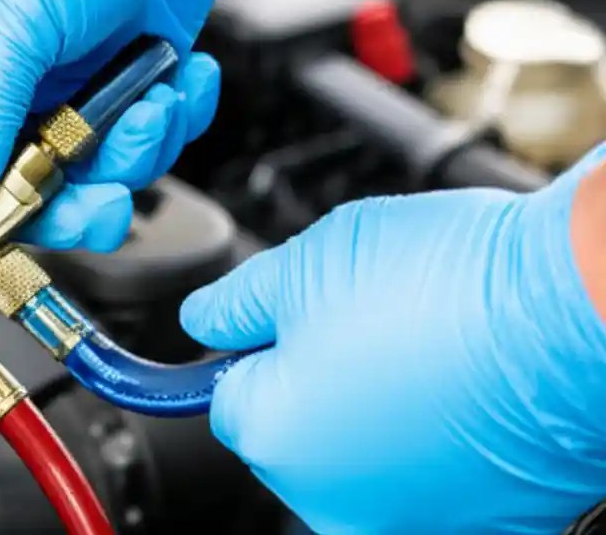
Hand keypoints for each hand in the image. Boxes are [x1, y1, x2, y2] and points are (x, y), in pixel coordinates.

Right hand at [0, 0, 306, 250]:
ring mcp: (72, 88)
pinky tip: (181, 76)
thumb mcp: (9, 28)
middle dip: (82, 194)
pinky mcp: (129, 83)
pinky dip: (176, 116)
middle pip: (33, 188)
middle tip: (109, 195)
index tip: (36, 221)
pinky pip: (151, 137)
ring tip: (153, 98)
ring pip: (101, 171)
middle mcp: (8, 87)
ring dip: (139, 146)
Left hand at [181, 146, 605, 533]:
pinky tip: (463, 385)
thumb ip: (235, 303)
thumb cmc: (446, 286)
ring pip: (363, 455)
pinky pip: (430, 475)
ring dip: (377, 407)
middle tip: (369, 316)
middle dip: (316, 376)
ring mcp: (412, 520)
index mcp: (274, 440)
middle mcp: (335, 502)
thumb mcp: (305, 264)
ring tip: (426, 345)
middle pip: (294, 432)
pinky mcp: (481, 523)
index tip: (288, 316)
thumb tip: (204, 319)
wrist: (575, 310)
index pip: (226, 397)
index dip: (256, 346)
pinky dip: (438, 438)